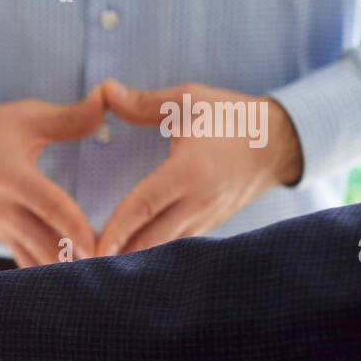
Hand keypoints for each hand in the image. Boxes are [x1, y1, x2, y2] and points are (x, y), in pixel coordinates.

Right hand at [0, 92, 102, 266]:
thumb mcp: (27, 117)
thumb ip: (70, 117)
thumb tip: (108, 98)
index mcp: (9, 176)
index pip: (49, 207)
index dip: (76, 228)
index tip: (102, 245)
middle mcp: (1, 210)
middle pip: (44, 247)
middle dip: (79, 262)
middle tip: (119, 270)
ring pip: (36, 265)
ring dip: (67, 274)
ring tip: (105, 280)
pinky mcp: (3, 241)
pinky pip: (28, 267)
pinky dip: (53, 276)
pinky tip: (81, 280)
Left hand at [98, 79, 304, 255]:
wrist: (280, 142)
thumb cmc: (231, 116)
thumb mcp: (188, 100)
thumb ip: (142, 102)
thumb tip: (103, 89)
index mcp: (190, 170)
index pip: (146, 205)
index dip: (118, 228)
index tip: (93, 246)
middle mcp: (199, 201)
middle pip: (152, 239)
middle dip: (118, 255)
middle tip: (80, 266)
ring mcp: (207, 218)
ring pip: (164, 249)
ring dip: (132, 260)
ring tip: (94, 270)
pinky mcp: (210, 225)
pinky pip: (176, 247)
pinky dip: (152, 255)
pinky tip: (125, 262)